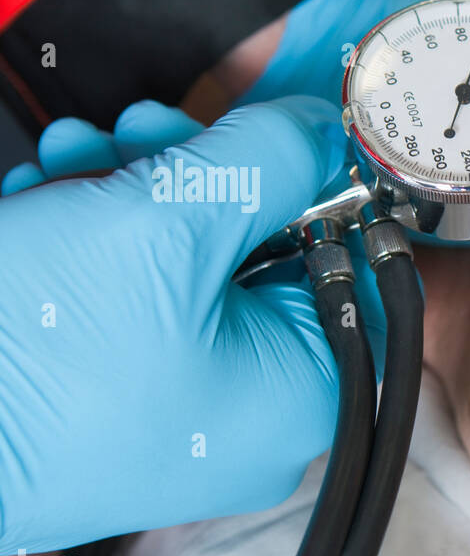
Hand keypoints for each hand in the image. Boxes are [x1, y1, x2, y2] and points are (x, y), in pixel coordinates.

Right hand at [0, 97, 369, 553]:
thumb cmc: (34, 349)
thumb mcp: (167, 223)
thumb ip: (266, 163)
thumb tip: (316, 130)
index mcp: (304, 394)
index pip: (349, 267)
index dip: (306, 185)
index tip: (258, 135)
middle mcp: (254, 423)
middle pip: (262, 263)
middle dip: (195, 180)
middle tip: (141, 134)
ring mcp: (181, 425)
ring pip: (188, 279)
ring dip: (133, 200)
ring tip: (71, 161)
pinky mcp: (115, 414)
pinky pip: (136, 316)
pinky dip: (96, 252)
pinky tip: (47, 205)